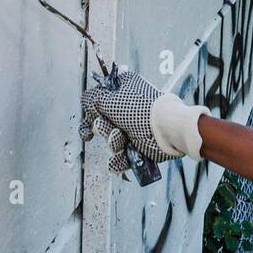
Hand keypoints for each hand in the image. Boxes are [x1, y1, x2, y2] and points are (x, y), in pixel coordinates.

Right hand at [79, 70, 207, 173]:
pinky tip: (121, 159)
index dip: (92, 109)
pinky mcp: (139, 148)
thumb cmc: (141, 111)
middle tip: (108, 128)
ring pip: (112, 141)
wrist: (167, 131)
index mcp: (124, 91)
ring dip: (113, 143)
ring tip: (121, 141)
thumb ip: (93, 99)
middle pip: (103, 122)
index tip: (90, 117)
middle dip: (103, 128)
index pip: (101, 99)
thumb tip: (86, 98)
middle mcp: (128, 110)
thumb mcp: (111, 100)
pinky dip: (119, 161)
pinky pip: (122, 158)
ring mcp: (134, 129)